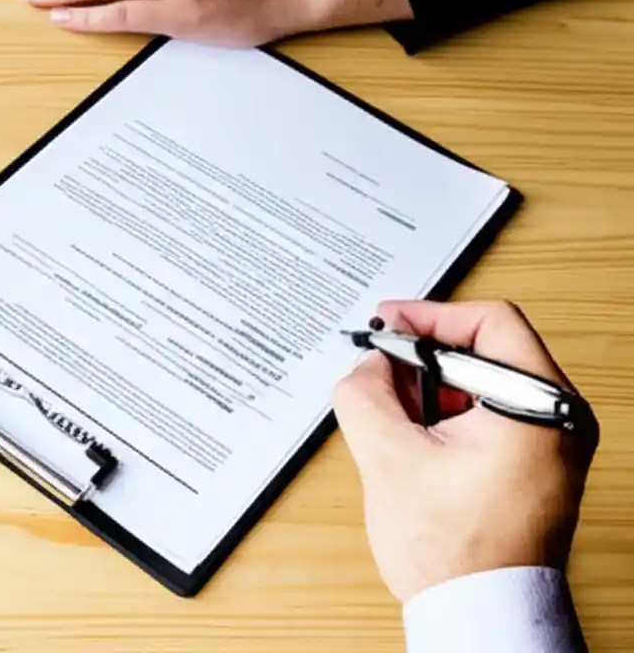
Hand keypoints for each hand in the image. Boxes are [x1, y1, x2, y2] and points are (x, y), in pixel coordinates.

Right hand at [333, 301, 598, 601]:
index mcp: (541, 409)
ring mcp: (554, 443)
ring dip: (433, 387)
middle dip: (425, 357)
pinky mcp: (538, 463)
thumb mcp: (388, 458)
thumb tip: (366, 367)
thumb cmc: (454, 552)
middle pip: (489, 350)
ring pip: (487, 382)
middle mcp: (561, 420)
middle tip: (381, 366)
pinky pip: (493, 414)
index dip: (429, 316)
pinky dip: (450, 412)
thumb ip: (365, 395)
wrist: (478, 610)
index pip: (490, 324)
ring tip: (394, 412)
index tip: (389, 323)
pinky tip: (416, 436)